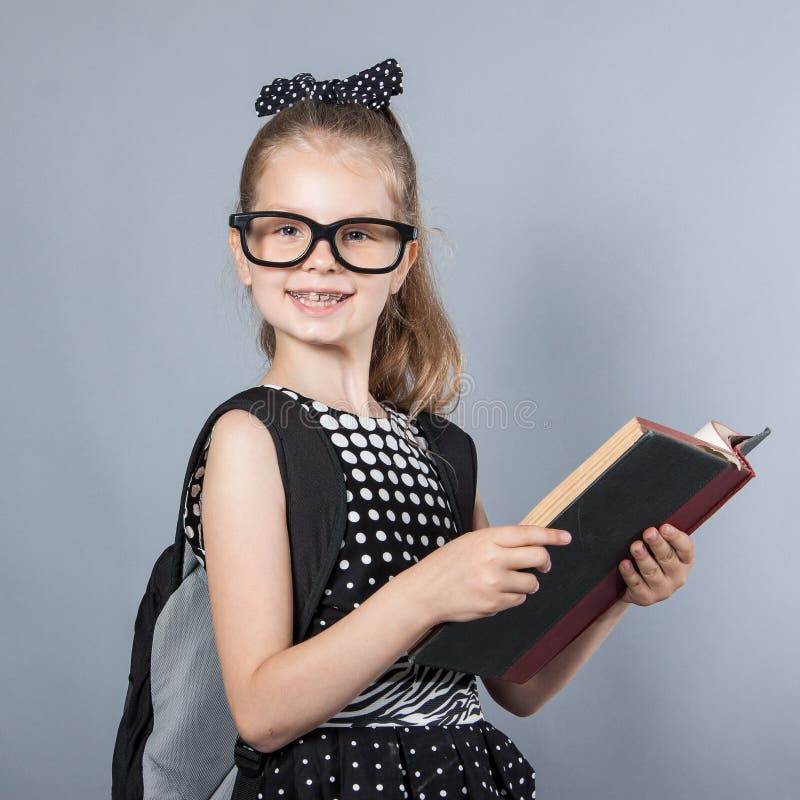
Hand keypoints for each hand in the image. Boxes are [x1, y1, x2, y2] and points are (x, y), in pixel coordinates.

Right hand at [407, 525, 572, 625]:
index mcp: (487, 538)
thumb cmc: (446, 564)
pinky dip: (512, 598)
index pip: (528, 533)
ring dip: (526, 583)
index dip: (551, 535)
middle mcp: (493, 559)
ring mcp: (494, 583)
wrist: (425, 591)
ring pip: (531, 583)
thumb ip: (497, 540)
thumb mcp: (469, 542)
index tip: (566, 537)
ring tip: (507, 581)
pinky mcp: (494, 604)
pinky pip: (518, 601)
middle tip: (542, 565)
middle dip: (545, 562)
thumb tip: (527, 538)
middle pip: (538, 557)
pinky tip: (495, 593)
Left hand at [619, 524, 694, 605]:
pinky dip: (630, 574)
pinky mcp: (646, 597)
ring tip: (635, 546)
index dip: (675, 538)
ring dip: (643, 558)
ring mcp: (663, 589)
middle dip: (657, 544)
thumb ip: (660, 534)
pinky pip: (637, 584)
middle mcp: (677, 576)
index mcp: (685, 560)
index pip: (686, 548)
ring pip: (652, 572)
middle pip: (668, 559)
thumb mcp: (660, 547)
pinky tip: (624, 564)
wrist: (637, 586)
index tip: (664, 527)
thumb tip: (647, 513)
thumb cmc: (652, 558)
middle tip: (648, 532)